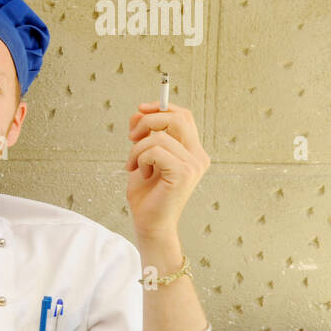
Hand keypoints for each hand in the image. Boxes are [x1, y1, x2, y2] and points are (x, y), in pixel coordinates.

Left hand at [125, 102, 208, 240]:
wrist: (149, 223)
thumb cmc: (146, 194)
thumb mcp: (142, 157)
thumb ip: (144, 135)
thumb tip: (139, 111)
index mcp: (192, 150)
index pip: (184, 116)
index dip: (161, 107)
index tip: (140, 110)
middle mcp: (198, 156)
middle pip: (177, 118)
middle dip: (148, 121)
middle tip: (131, 138)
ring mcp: (194, 165)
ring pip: (159, 136)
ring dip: (137, 149)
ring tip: (133, 165)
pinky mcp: (183, 173)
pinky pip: (154, 151)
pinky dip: (140, 159)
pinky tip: (141, 174)